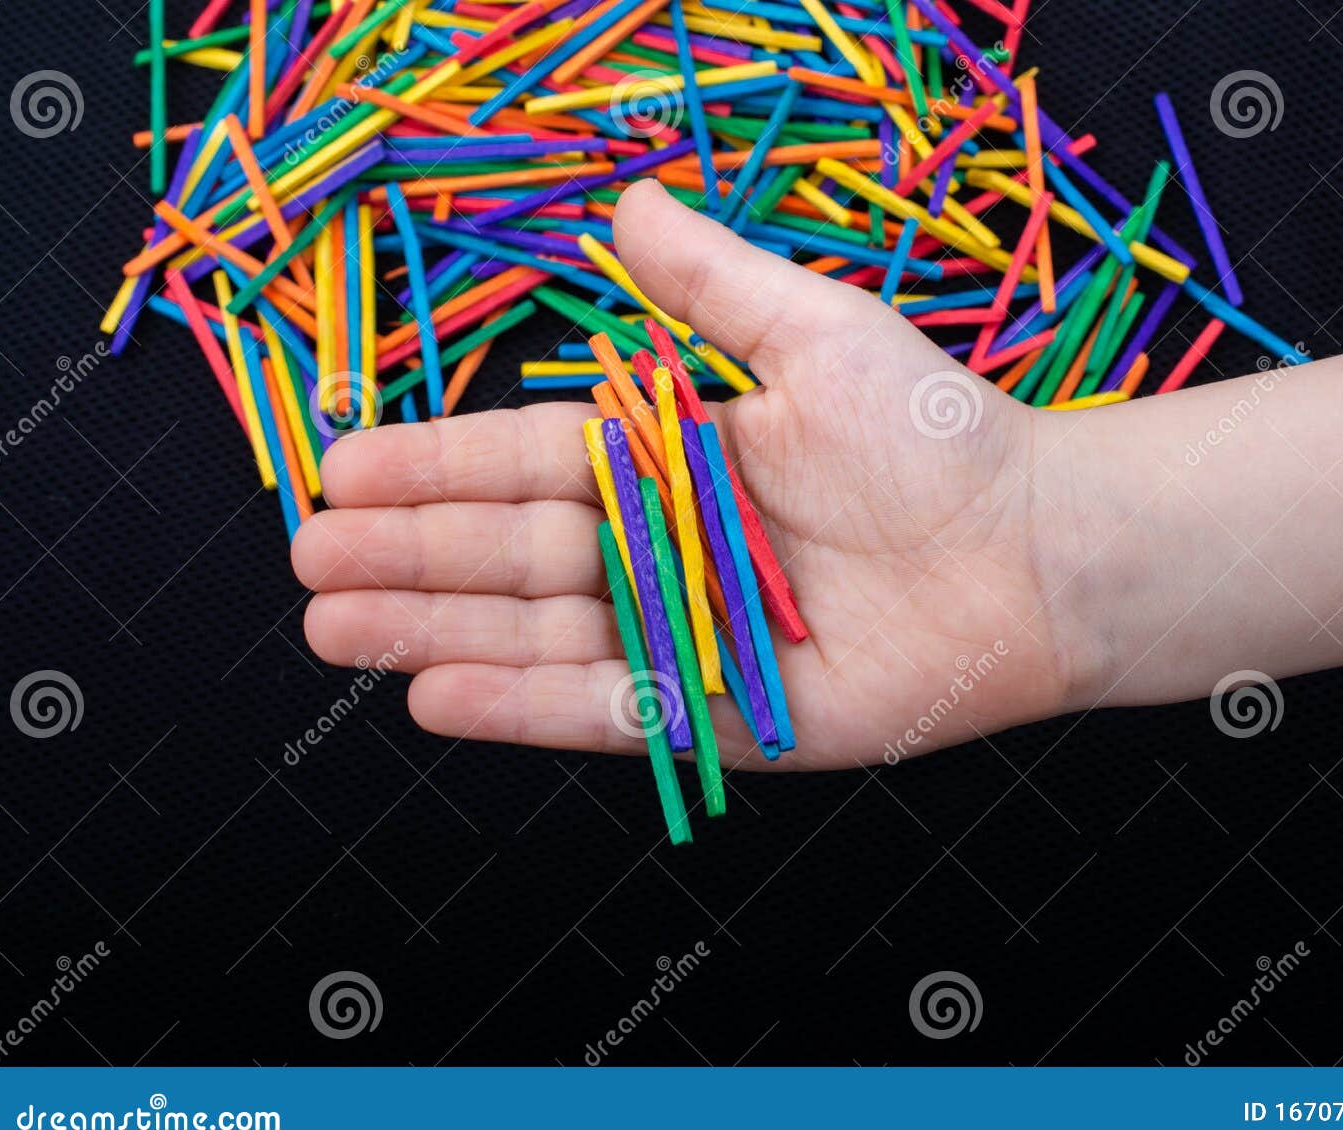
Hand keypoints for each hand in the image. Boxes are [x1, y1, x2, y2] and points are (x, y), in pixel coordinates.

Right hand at [292, 180, 1088, 768]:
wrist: (1034, 552)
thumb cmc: (936, 438)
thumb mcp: (814, 335)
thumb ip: (710, 283)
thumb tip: (621, 201)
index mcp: (676, 458)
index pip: (530, 461)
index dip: (434, 467)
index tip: (341, 469)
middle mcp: (670, 547)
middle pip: (514, 552)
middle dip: (408, 556)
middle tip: (308, 560)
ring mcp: (690, 635)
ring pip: (540, 634)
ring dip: (434, 632)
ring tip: (334, 629)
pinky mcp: (725, 716)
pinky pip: (610, 711)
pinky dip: (523, 706)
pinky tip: (435, 696)